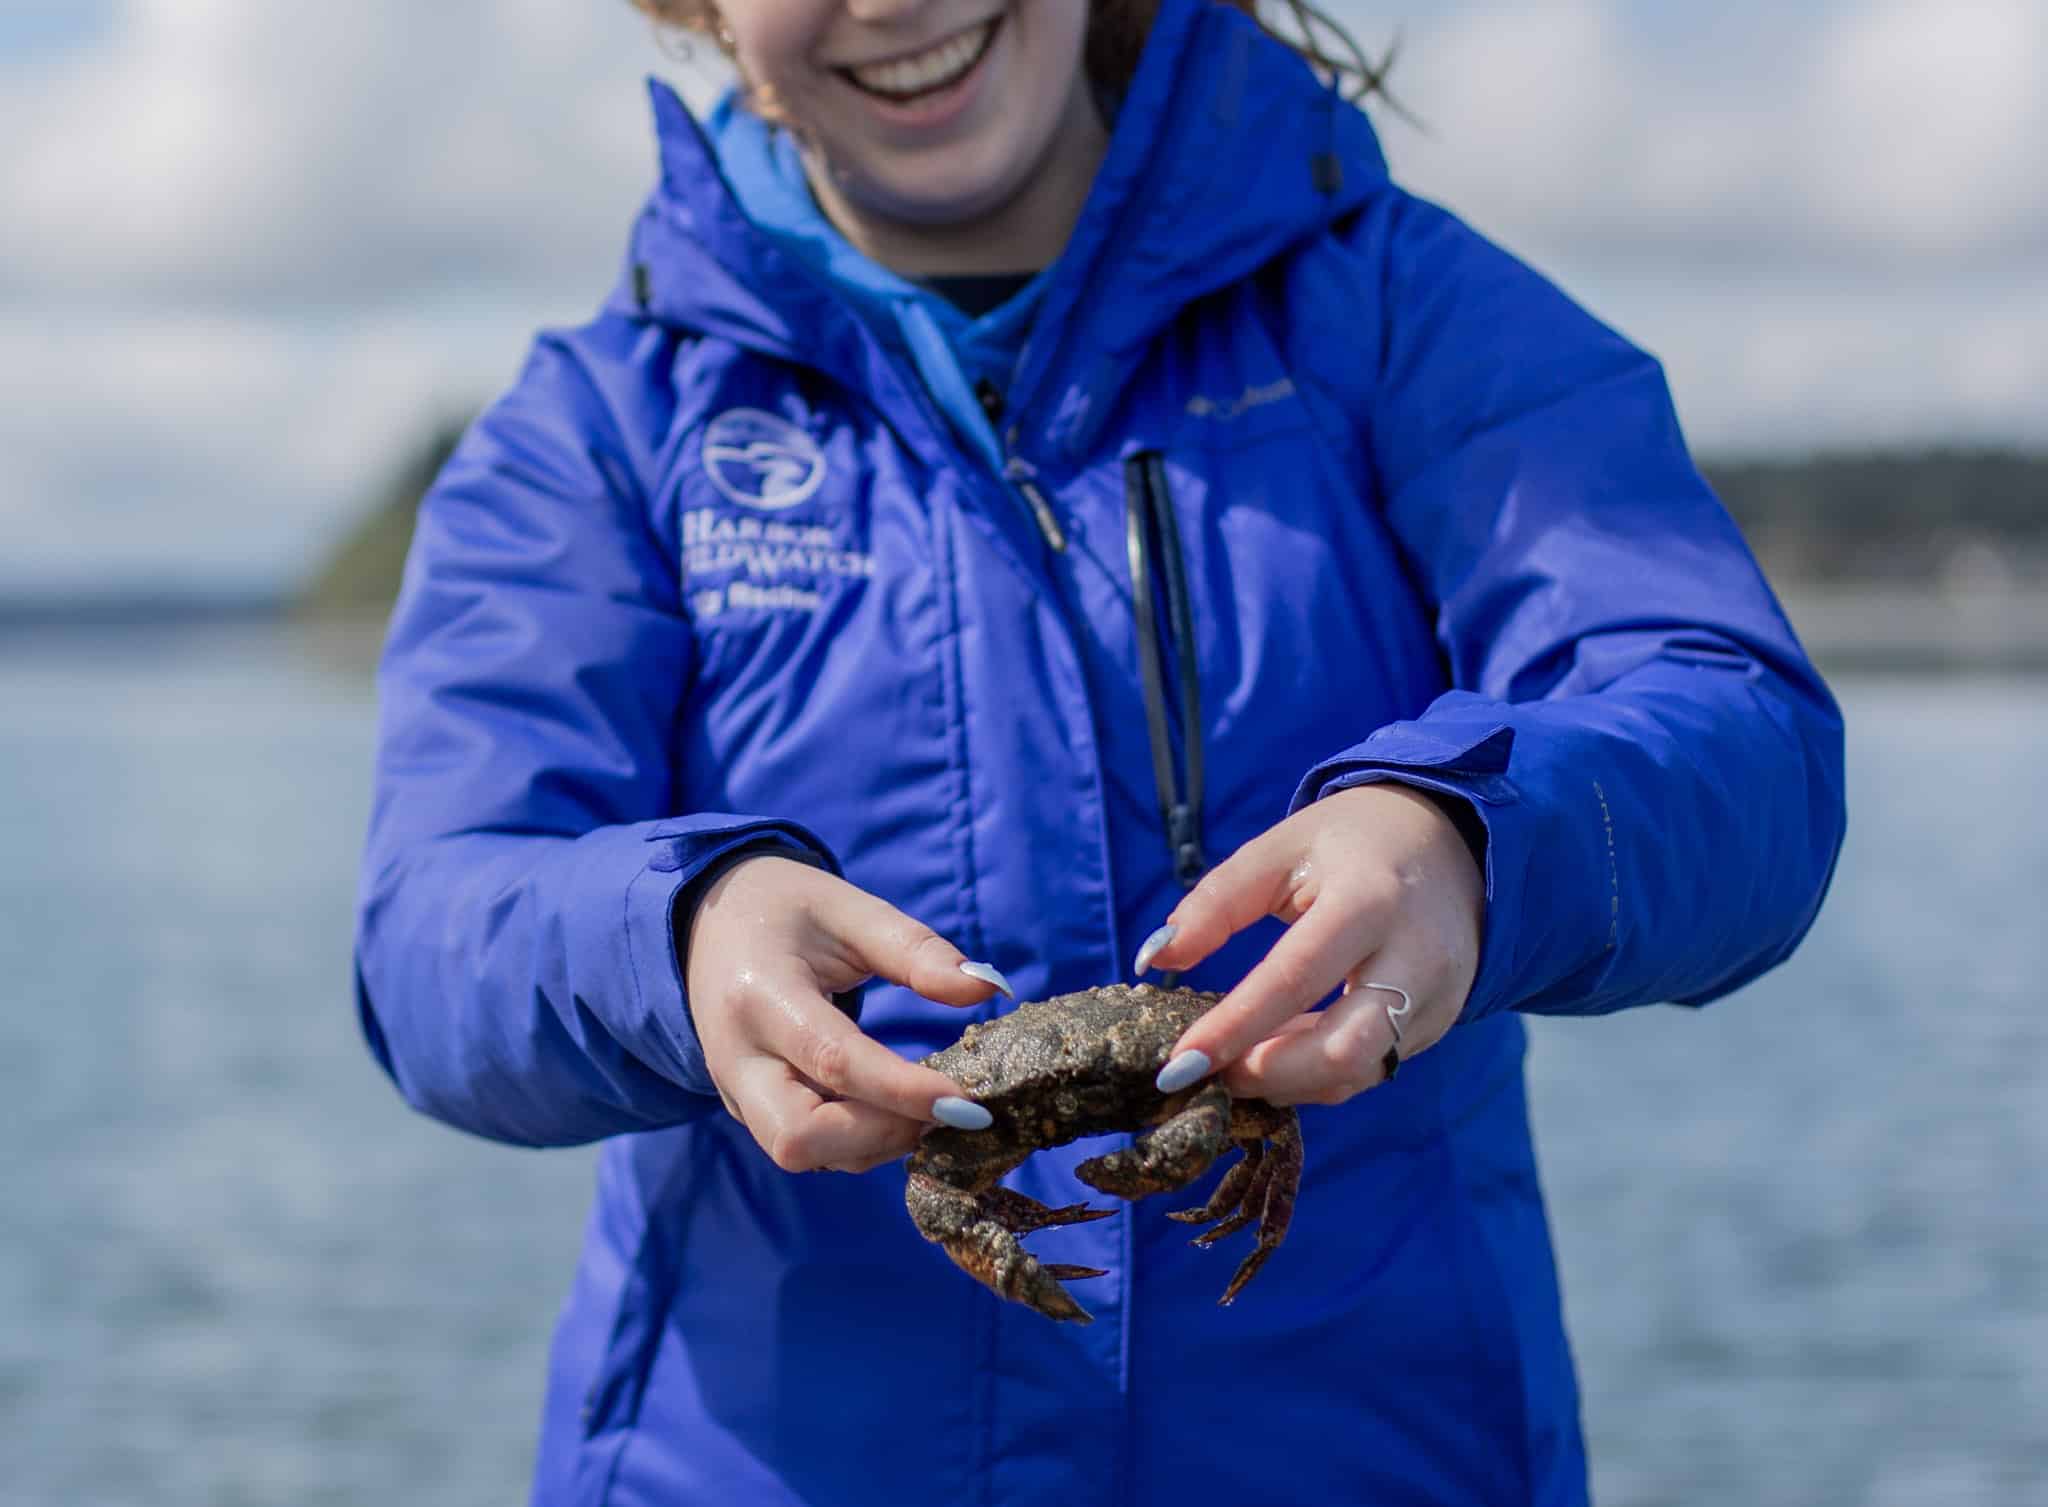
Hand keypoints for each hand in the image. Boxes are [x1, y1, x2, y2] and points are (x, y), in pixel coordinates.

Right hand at [682, 856, 1006, 1172]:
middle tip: (948, 1110)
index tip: (969, 1103)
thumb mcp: (849, 910)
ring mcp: (736, 1091)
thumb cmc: (785, 909)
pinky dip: (858, 1142)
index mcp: (759, 996)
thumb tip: (990, 988)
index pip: (833, 1060)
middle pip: (797, 1138)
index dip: (903, 1091)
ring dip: (875, 1143)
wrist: (706, 919)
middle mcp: (736, 1058)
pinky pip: (807, 1146)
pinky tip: (901, 1112)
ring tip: (933, 1107)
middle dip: (879, 1136)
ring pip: (803, 1154)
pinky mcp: (749, 1109)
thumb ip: (916, 950)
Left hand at [1139, 784, 1483, 1105]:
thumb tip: (1155, 960)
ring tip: (1234, 1062)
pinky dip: (1315, 1074)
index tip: (1178, 1063)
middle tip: (1206, 1074)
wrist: (1457, 840)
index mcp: (1369, 899)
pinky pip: (1371, 1068)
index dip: (1234, 1028)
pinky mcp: (1438, 1023)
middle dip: (1267, 1076)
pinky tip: (1274, 1056)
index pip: (1295, 978)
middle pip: (1344, 1050)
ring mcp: (1436, 998)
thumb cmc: (1352, 841)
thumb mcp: (1281, 847)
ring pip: (1359, 1072)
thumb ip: (1217, 901)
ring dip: (1288, 1081)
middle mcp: (1416, 958)